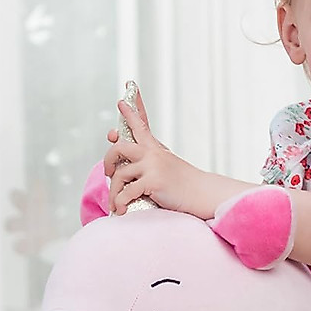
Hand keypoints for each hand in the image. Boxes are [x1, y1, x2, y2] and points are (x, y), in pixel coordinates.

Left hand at [103, 93, 197, 214]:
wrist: (203, 193)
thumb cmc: (184, 184)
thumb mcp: (166, 165)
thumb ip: (147, 161)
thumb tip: (125, 166)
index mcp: (155, 149)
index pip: (140, 124)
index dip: (130, 111)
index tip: (122, 101)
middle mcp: (152, 154)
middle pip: (120, 147)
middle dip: (108, 159)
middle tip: (108, 172)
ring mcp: (153, 166)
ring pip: (120, 174)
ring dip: (114, 191)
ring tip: (115, 202)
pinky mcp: (153, 182)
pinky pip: (127, 192)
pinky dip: (121, 202)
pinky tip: (121, 209)